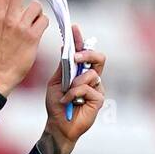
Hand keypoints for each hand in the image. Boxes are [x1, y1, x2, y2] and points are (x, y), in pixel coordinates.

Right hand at [0, 0, 48, 97]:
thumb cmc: (2, 55)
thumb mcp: (1, 33)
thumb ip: (13, 18)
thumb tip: (32, 9)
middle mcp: (8, 18)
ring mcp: (19, 26)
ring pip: (37, 8)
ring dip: (38, 17)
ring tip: (30, 32)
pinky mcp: (30, 35)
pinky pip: (43, 21)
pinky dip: (42, 27)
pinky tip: (35, 37)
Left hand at [40, 23, 106, 153]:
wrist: (57, 125)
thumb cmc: (56, 105)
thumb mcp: (55, 82)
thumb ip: (63, 67)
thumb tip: (66, 47)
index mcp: (80, 72)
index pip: (84, 52)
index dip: (81, 39)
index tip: (74, 28)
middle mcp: (91, 78)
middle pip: (99, 58)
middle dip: (88, 54)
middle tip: (76, 57)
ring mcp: (97, 88)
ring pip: (91, 74)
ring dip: (75, 83)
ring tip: (66, 94)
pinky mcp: (98, 99)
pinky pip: (88, 89)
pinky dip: (75, 94)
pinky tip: (69, 102)